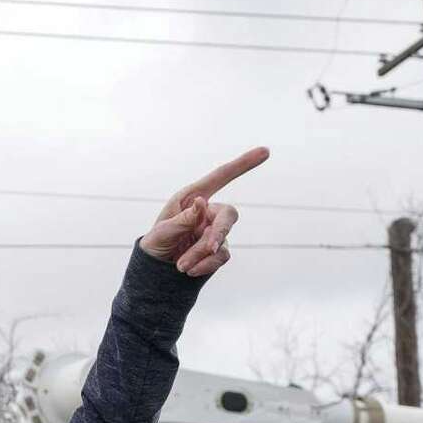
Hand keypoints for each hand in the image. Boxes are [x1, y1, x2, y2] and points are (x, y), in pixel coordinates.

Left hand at [139, 146, 269, 278]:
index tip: (266, 151)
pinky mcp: (218, 251)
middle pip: (228, 214)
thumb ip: (182, 219)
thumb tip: (202, 203)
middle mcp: (207, 212)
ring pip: (220, 241)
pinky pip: (221, 257)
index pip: (221, 177)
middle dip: (219, 231)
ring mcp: (215, 231)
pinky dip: (205, 265)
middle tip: (211, 247)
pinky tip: (189, 270)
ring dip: (201, 254)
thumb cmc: (157, 243)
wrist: (156, 270)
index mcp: (192, 198)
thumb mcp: (162, 231)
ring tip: (181, 265)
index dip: (243, 164)